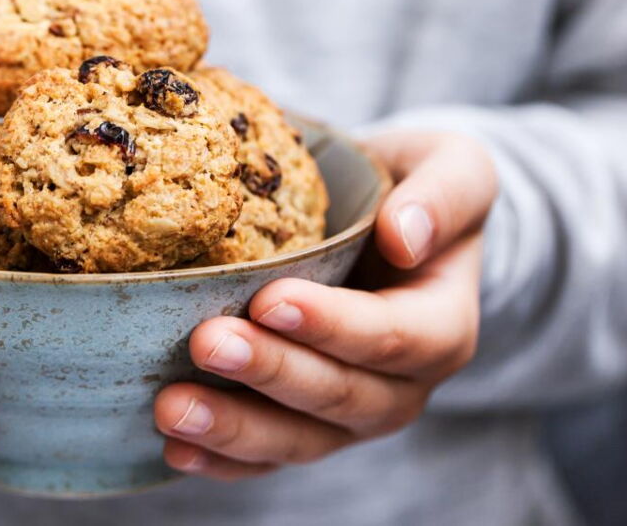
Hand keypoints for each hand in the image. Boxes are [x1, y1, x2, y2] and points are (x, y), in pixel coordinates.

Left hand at [155, 131, 495, 479]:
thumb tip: (405, 235)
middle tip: (207, 342)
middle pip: (341, 396)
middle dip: (270, 372)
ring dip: (234, 429)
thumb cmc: (413, 188)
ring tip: (172, 407)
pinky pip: (267, 458)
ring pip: (299, 440)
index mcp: (443, 325)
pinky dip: (221, 460)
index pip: (395, 337)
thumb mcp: (454, 167)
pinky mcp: (304, 428)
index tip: (270, 299)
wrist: (385, 225)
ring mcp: (350, 417)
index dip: (334, 325)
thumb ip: (446, 193)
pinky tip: (175, 448)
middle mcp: (402, 385)